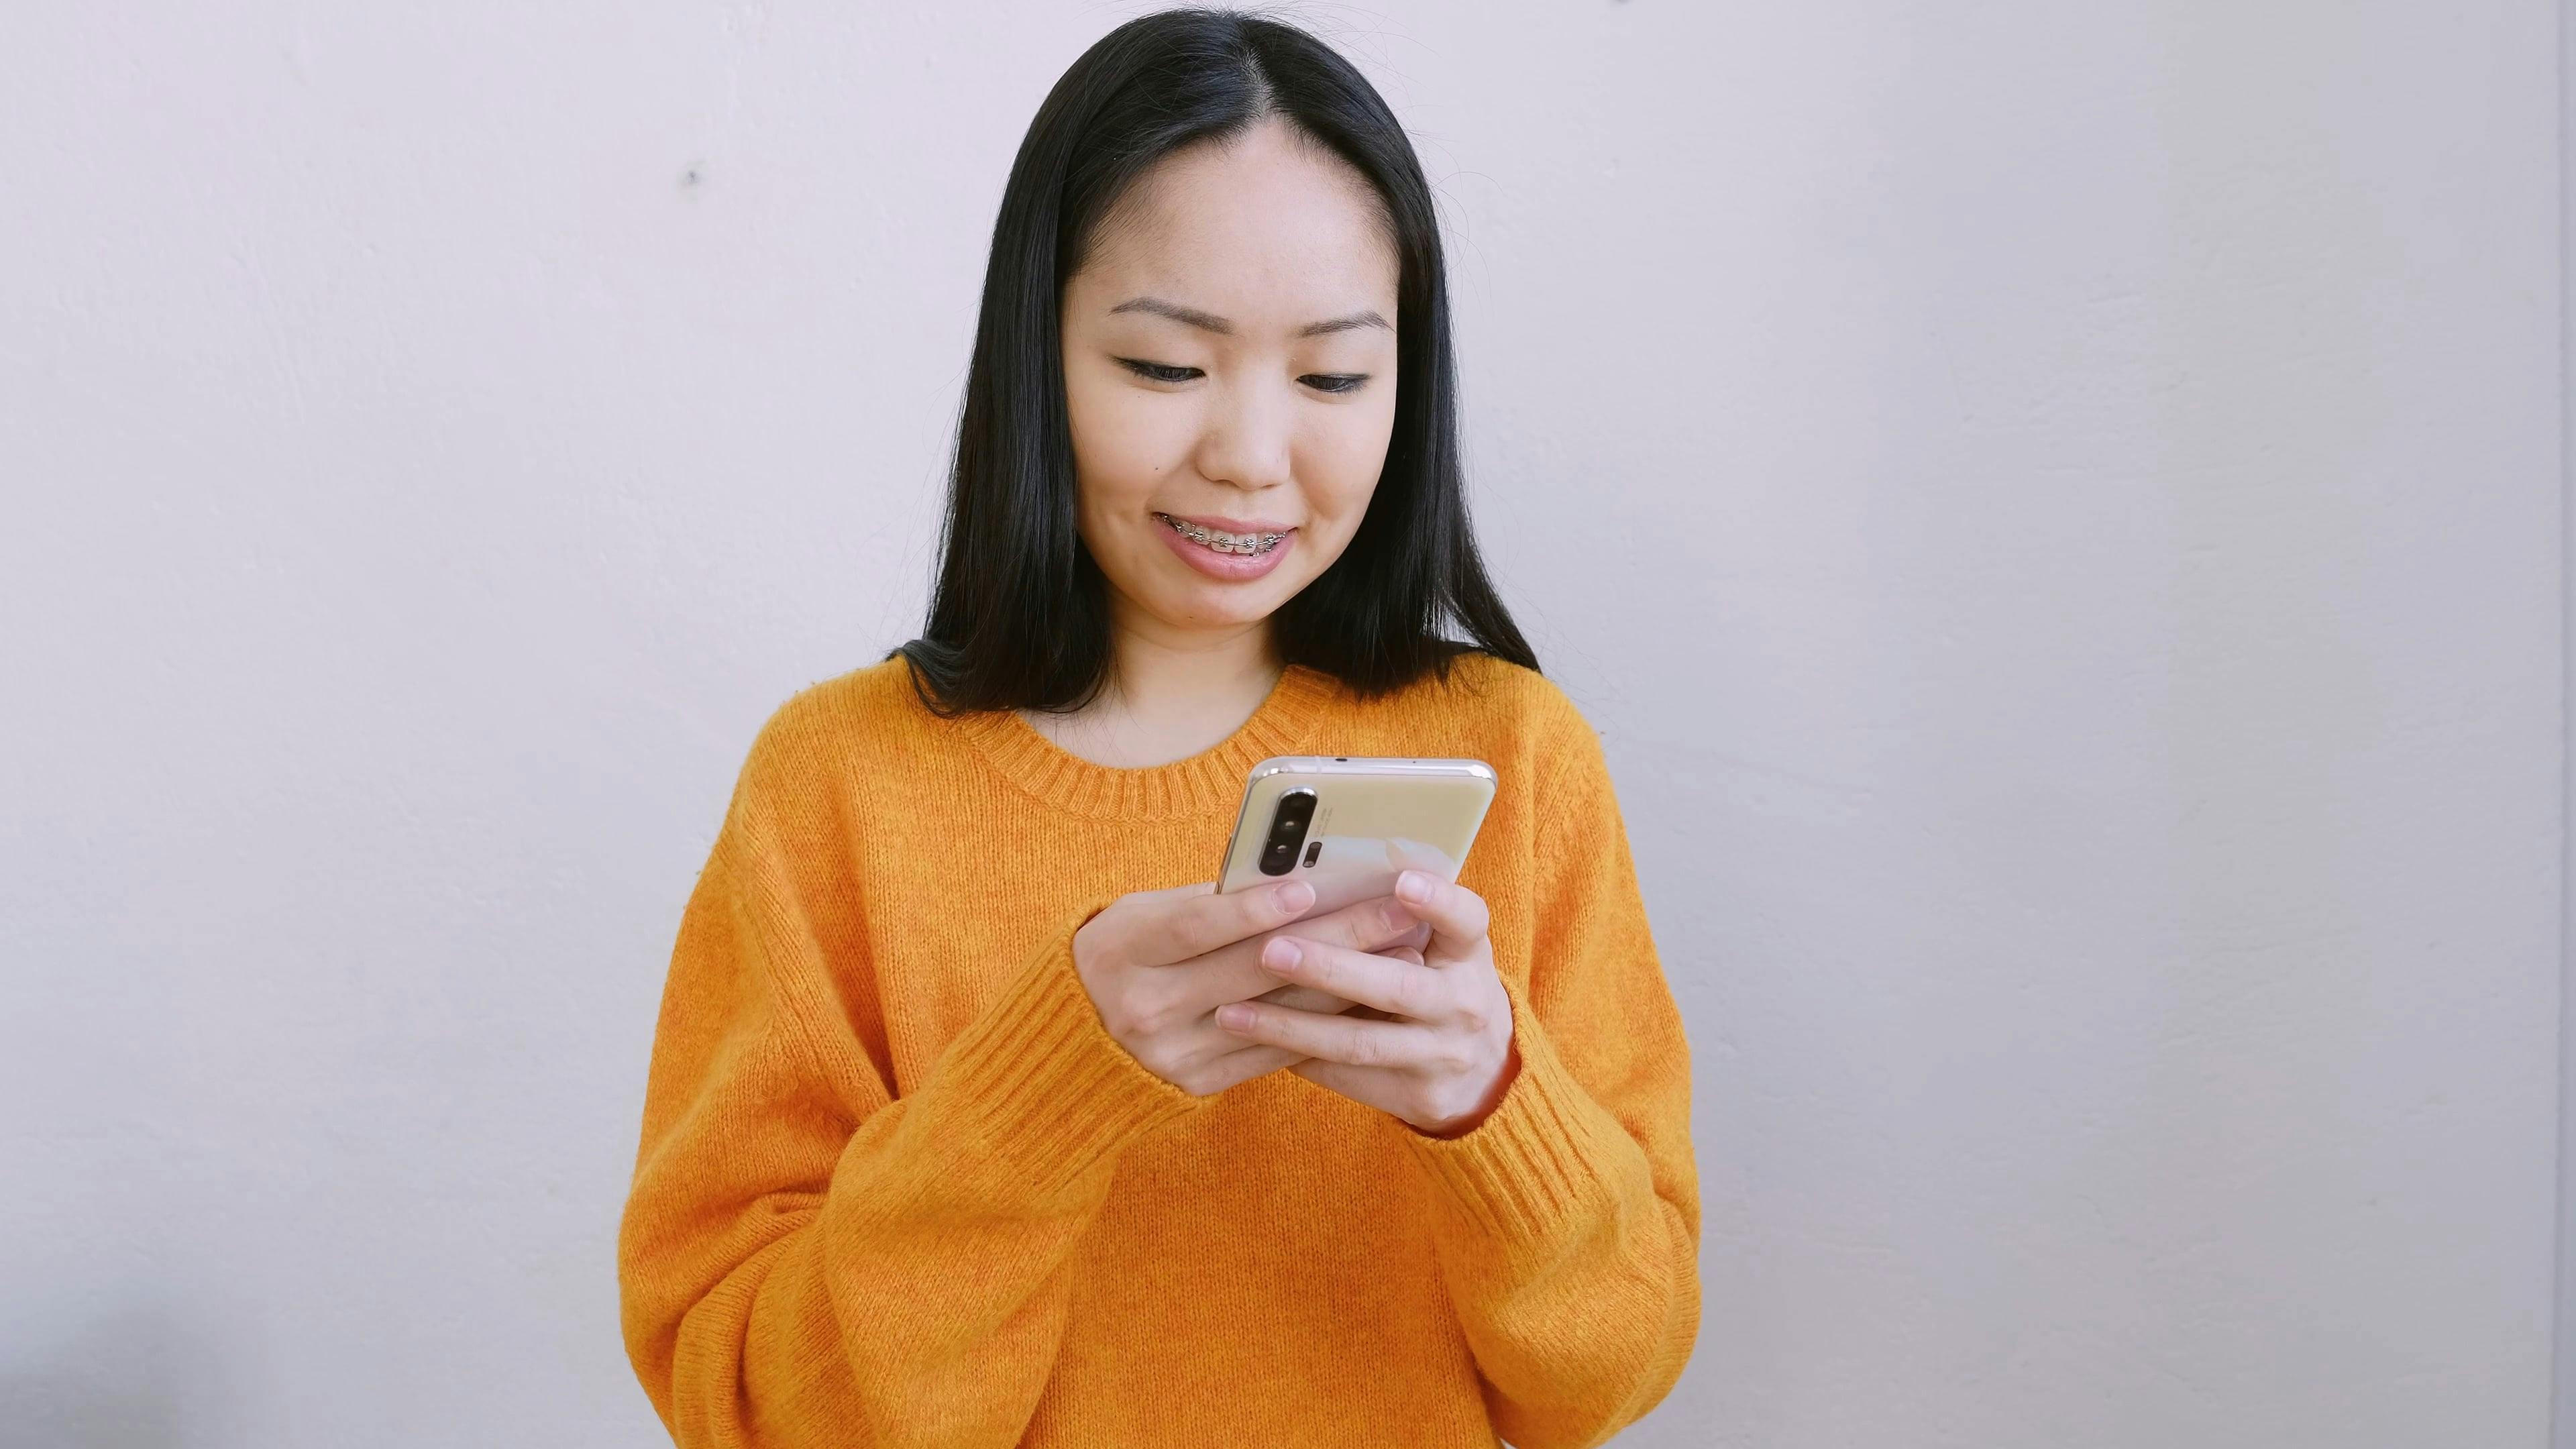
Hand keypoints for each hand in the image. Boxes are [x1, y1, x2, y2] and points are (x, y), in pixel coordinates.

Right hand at [1071, 878, 1430, 1096]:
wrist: (1074, 1037)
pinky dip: (1323, 1021)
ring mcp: (1172, 1053)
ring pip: (1274, 1014)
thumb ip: (1209, 903)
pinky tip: (1368, 995)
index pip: (1197, 926)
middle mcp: (1145, 1007)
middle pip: (1250, 969)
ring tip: (1402, 949)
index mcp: (1124, 951)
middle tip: (1393, 910)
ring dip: (1346, 981)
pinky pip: (1273, 1051)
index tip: (1311, 887)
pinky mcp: (1197, 1084)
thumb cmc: (1124, 952)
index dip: (1254, 908)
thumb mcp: (1143, 915)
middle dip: (1332, 937)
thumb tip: (1298, 877)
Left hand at [1213, 870, 1518, 1136]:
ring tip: (1232, 1012)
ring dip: (1291, 1026)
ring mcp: (1442, 1055)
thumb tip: (1312, 879)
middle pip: (1398, 988)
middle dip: (1331, 968)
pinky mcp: (1416, 1095)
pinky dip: (1295, 1056)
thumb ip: (1398, 922)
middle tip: (1271, 949)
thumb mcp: (1441, 948)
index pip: (1467, 920)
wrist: (1483, 1074)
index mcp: (1470, 953)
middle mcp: (1464, 1005)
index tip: (1403, 881)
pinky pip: (1345, 1075)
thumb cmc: (1440, 984)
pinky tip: (1249, 1043)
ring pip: (1359, 1042)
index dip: (1438, 902)